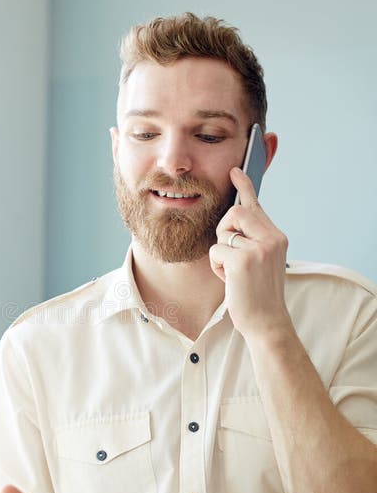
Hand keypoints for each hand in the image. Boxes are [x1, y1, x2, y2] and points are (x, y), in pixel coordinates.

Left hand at [208, 168, 290, 339]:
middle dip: (224, 231)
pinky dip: (217, 267)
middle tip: (230, 253)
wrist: (267, 322)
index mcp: (277, 236)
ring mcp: (259, 248)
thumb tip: (233, 218)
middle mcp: (272, 238)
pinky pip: (215, 251)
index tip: (234, 170)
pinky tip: (230, 281)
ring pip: (223, 232)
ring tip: (234, 272)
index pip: (256, 204)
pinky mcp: (243, 261)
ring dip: (221, 253)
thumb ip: (252, 238)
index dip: (244, 185)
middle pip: (235, 211)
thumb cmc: (259, 293)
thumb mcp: (261, 260)